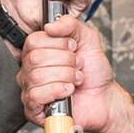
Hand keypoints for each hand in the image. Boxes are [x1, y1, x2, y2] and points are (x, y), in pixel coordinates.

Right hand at [18, 13, 133, 132]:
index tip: (73, 48)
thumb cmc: (94, 71)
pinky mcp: (33, 108)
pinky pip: (35, 96)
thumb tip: (50, 25)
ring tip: (75, 79)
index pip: (34, 41)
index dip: (58, 44)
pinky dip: (57, 91)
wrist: (104, 97)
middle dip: (65, 61)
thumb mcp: (87, 38)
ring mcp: (30, 88)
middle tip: (77, 66)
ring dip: (65, 77)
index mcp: (39, 50)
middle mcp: (31, 68)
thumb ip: (70, 24)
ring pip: (36, 76)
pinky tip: (67, 91)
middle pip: (35, 58)